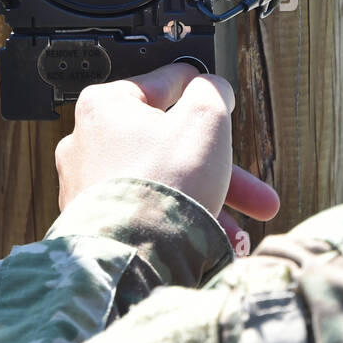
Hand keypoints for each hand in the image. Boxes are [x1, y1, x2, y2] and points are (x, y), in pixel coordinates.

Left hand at [55, 63, 280, 252]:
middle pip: (169, 146)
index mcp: (106, 106)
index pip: (163, 84)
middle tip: (255, 191)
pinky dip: (179, 222)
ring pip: (163, 183)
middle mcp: (88, 143)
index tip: (216, 93)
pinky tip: (212, 242)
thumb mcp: (205, 119)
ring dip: (207, 203)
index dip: (199, 89)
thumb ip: (212, 91)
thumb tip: (212, 87)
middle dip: (221, 171)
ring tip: (239, 233)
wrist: (132, 257)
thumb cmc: (164, 183)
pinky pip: (146, 211)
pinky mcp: (93, 221)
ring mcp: (87, 185)